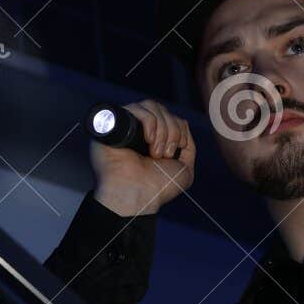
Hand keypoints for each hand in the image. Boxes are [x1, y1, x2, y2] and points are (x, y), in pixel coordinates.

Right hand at [91, 100, 195, 216]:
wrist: (136, 196)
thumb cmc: (158, 188)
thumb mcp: (184, 169)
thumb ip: (189, 147)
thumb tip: (183, 123)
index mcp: (154, 139)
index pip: (170, 117)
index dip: (178, 128)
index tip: (178, 148)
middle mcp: (139, 131)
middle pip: (162, 110)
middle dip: (171, 130)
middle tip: (165, 154)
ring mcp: (126, 127)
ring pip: (151, 106)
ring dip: (162, 128)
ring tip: (155, 151)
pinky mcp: (114, 125)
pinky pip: (136, 108)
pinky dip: (149, 122)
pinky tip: (148, 140)